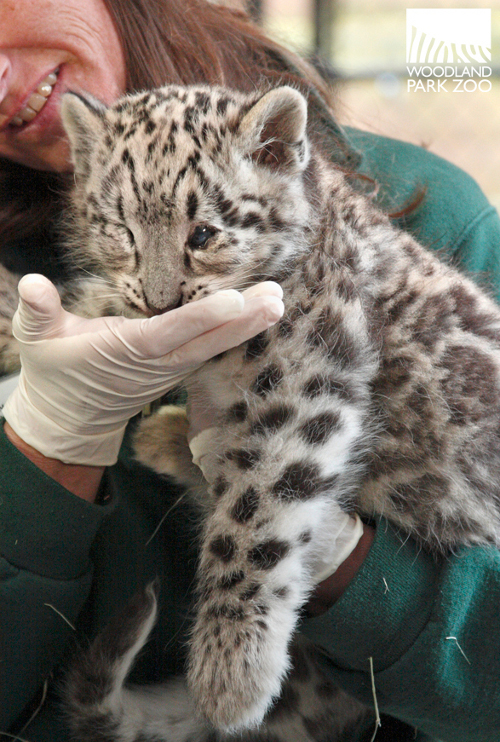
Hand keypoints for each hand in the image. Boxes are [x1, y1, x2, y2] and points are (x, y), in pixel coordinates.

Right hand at [3, 275, 282, 465]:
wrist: (73, 416)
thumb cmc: (56, 370)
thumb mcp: (38, 339)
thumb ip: (38, 310)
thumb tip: (32, 283)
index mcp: (128, 349)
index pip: (170, 331)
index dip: (203, 317)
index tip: (235, 300)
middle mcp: (159, 361)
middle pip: (206, 340)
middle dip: (242, 321)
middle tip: (276, 299)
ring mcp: (172, 368)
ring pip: (215, 345)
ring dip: (247, 326)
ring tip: (277, 303)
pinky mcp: (178, 367)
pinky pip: (211, 348)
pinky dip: (236, 333)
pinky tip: (258, 314)